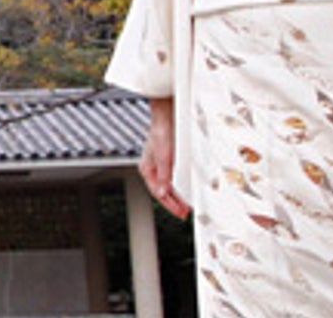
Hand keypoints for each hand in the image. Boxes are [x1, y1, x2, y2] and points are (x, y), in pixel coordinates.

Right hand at [140, 97, 190, 218]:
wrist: (166, 118)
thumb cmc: (161, 133)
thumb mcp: (164, 157)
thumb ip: (164, 176)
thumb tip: (163, 193)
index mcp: (147, 169)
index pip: (158, 192)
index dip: (169, 204)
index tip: (179, 212)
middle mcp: (153, 168)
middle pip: (163, 191)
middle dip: (173, 203)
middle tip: (183, 213)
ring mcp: (160, 165)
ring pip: (168, 186)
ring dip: (176, 196)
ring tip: (185, 205)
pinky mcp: (168, 160)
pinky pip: (172, 178)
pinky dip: (178, 186)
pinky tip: (184, 190)